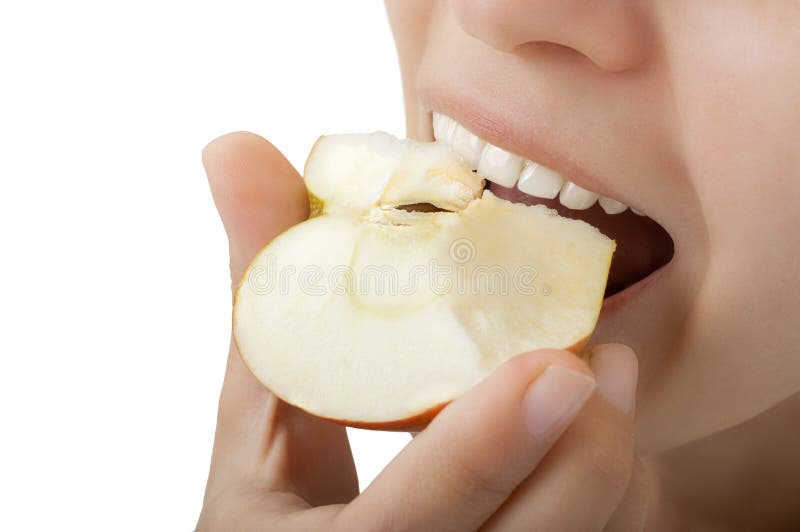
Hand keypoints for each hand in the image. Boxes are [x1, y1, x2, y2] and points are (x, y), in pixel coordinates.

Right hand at [196, 131, 647, 530]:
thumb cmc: (268, 498)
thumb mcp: (255, 406)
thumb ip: (259, 286)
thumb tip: (234, 146)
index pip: (407, 523)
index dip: (483, 452)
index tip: (558, 365)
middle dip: (581, 465)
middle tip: (607, 362)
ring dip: (597, 476)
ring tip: (609, 380)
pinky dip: (587, 496)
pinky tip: (586, 430)